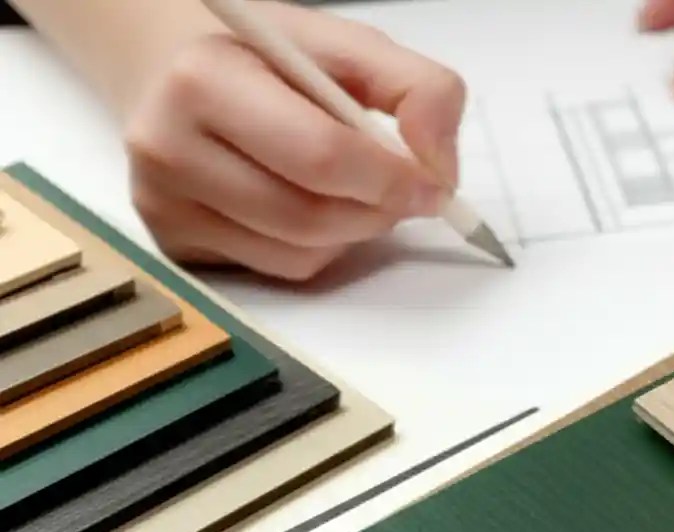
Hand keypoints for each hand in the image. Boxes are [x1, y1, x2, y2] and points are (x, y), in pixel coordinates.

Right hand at [123, 2, 463, 280]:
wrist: (170, 69)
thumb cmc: (266, 57)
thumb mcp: (345, 45)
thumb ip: (415, 89)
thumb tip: (439, 168)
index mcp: (206, 80)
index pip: (322, 156)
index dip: (393, 179)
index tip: (434, 183)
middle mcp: (167, 147)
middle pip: (310, 217)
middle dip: (378, 211)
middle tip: (405, 193)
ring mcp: (162, 205)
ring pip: (299, 255)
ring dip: (353, 233)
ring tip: (355, 190)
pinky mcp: (172, 246)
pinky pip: (277, 271)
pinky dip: (317, 249)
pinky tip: (310, 205)